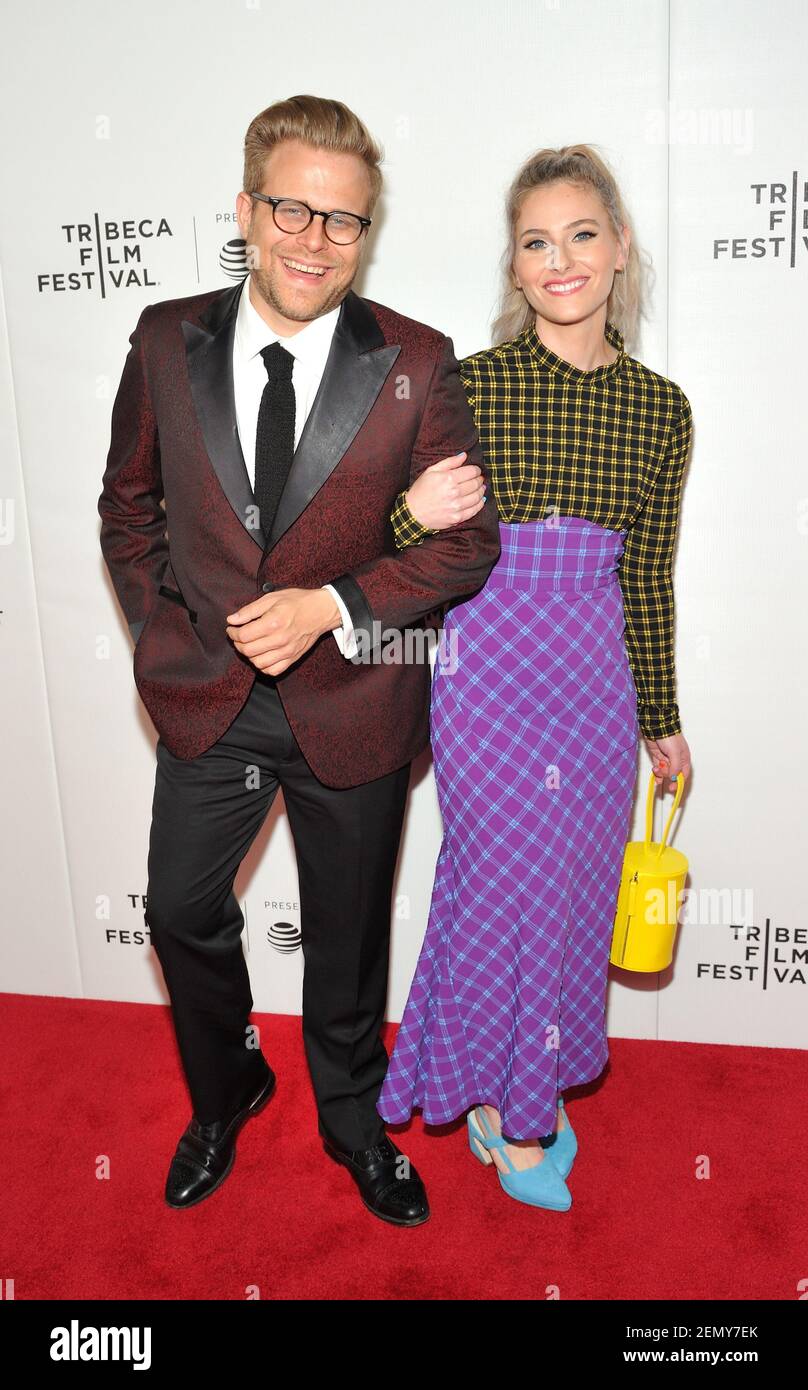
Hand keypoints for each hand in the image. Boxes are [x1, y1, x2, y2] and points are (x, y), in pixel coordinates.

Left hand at [225, 588, 339, 675]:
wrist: (321, 611)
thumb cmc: (297, 602)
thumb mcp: (272, 598)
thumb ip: (250, 610)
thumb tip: (232, 619)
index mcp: (273, 622)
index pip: (244, 635)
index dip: (233, 633)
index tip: (232, 628)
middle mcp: (280, 639)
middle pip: (248, 650)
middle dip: (237, 643)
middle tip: (238, 636)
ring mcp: (287, 651)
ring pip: (258, 663)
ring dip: (249, 655)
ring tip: (250, 645)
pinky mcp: (293, 658)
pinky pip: (273, 671)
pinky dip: (263, 666)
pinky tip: (262, 655)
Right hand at [405, 452, 486, 529]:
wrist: (413, 513)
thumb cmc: (421, 490)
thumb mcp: (431, 471)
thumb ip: (449, 462)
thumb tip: (464, 455)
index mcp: (448, 478)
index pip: (472, 471)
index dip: (476, 470)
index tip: (476, 470)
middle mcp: (454, 492)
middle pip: (476, 483)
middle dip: (479, 479)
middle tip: (479, 479)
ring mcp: (456, 506)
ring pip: (477, 497)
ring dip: (481, 491)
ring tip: (480, 488)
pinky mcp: (457, 518)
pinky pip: (474, 510)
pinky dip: (480, 504)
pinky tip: (480, 500)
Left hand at [643, 732, 691, 792]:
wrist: (656, 727)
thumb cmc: (669, 737)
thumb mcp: (675, 754)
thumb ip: (675, 767)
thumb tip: (674, 778)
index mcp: (684, 759)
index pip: (684, 775)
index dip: (679, 783)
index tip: (673, 788)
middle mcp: (676, 760)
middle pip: (673, 775)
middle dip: (667, 775)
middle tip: (662, 771)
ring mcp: (666, 759)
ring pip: (664, 772)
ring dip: (660, 774)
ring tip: (656, 769)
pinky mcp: (657, 757)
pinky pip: (658, 769)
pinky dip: (656, 773)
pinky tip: (655, 776)